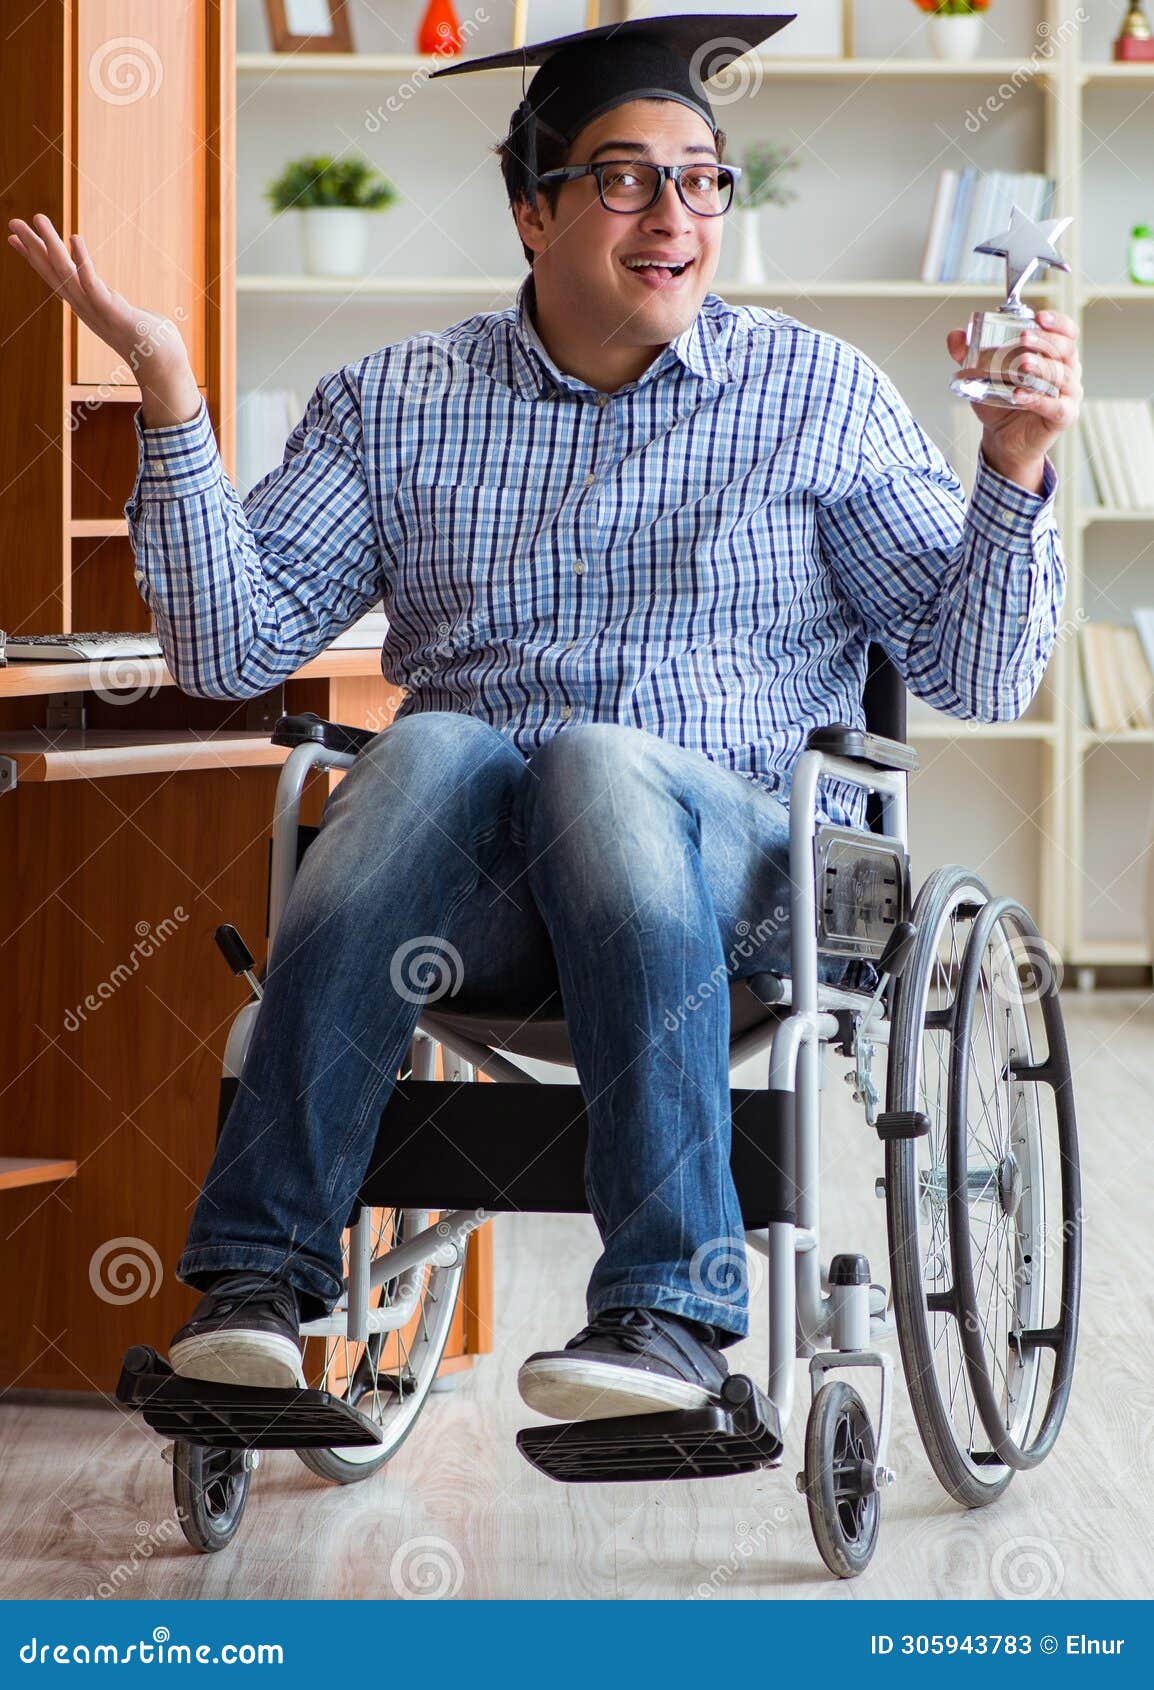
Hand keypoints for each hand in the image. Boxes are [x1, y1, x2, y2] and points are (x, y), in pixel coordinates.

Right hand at [7, 212, 189, 379]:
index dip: (34, 258)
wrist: (164, 368)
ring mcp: (97, 311)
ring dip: (51, 246)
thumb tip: (115, 300)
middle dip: (33, 247)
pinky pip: (93, 284)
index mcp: (86, 307)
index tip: (14, 239)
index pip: (55, 278)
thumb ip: (116, 307)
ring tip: (38, 219)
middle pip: (54, 273)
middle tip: (13, 221)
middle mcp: (85, 309)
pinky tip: (74, 237)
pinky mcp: (113, 312)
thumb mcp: (125, 317)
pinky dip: (83, 261)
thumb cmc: (151, 344)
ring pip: (67, 274)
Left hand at [947, 308, 1081, 481]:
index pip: (1066, 332)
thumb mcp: (984, 375)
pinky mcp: (1064, 416)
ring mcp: (1068, 394)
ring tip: (1022, 365)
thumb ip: (970, 354)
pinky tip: (1019, 395)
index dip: (1057, 322)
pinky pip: (1055, 406)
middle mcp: (1067, 371)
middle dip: (1044, 341)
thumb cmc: (1002, 402)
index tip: (1039, 317)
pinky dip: (1037, 399)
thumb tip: (956, 335)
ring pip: (1061, 376)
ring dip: (1041, 368)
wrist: (1003, 437)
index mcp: (1054, 355)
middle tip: (1023, 338)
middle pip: (1065, 349)